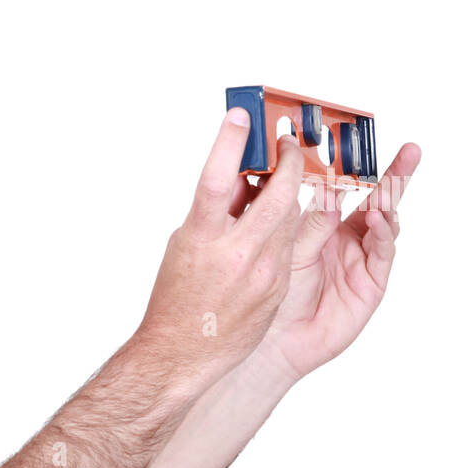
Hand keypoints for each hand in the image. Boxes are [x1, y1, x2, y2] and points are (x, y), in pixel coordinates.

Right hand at [136, 108, 304, 390]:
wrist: (182, 352)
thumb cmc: (175, 299)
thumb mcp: (184, 245)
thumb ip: (213, 213)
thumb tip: (239, 181)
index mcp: (202, 237)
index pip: (218, 177)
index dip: (231, 141)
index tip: (241, 115)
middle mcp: (237, 251)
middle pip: (277, 191)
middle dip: (287, 161)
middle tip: (288, 145)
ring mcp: (264, 269)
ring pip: (292, 215)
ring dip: (288, 194)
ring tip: (283, 181)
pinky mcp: (279, 285)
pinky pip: (292, 244)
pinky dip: (286, 228)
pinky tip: (276, 225)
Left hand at [232, 143, 421, 381]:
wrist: (275, 341)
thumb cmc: (272, 295)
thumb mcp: (286, 250)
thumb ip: (308, 222)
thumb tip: (323, 189)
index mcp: (319, 225)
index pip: (341, 188)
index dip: (352, 168)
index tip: (359, 143)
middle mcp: (344, 238)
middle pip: (373, 199)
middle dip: (393, 175)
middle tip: (410, 151)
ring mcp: (361, 259)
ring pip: (384, 223)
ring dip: (389, 203)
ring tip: (390, 187)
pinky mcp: (372, 282)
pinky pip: (383, 253)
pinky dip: (385, 234)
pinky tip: (381, 220)